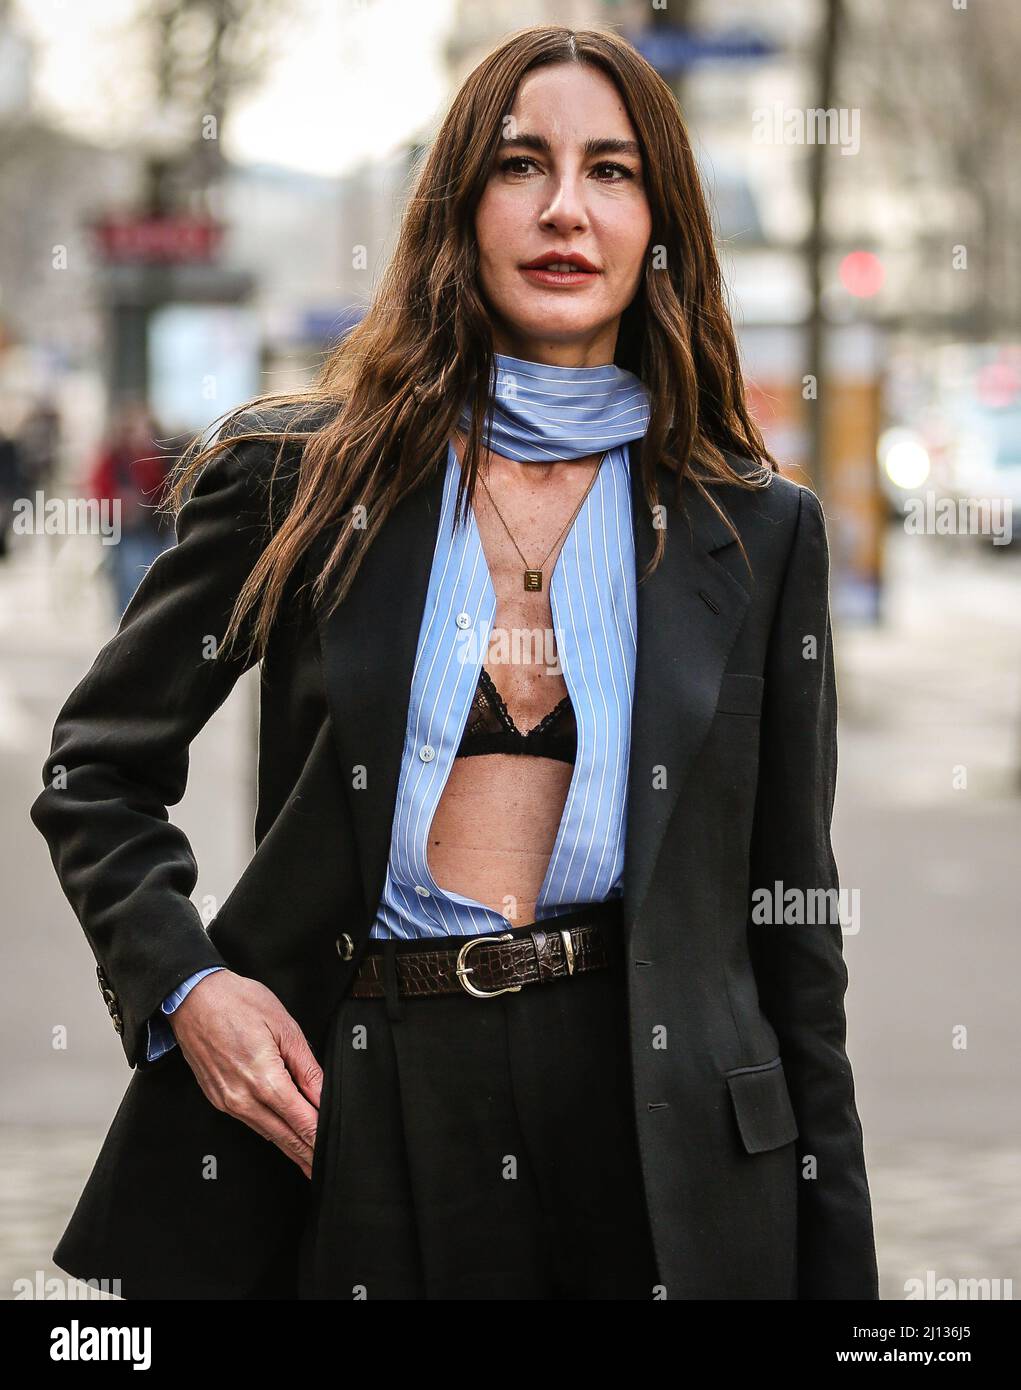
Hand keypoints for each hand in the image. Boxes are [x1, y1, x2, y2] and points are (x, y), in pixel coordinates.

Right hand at [169, 970, 322, 1178]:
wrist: (192, 998)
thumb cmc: (238, 1002)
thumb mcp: (284, 1026)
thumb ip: (306, 1065)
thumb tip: (323, 1094)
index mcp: (265, 1079)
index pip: (302, 1121)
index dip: (321, 1139)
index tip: (337, 1151)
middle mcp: (244, 1098)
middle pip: (286, 1137)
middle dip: (308, 1156)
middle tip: (328, 1171)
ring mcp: (228, 1101)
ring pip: (267, 1134)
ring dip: (291, 1150)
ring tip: (310, 1165)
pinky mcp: (218, 1099)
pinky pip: (251, 1123)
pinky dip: (270, 1135)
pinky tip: (283, 1139)